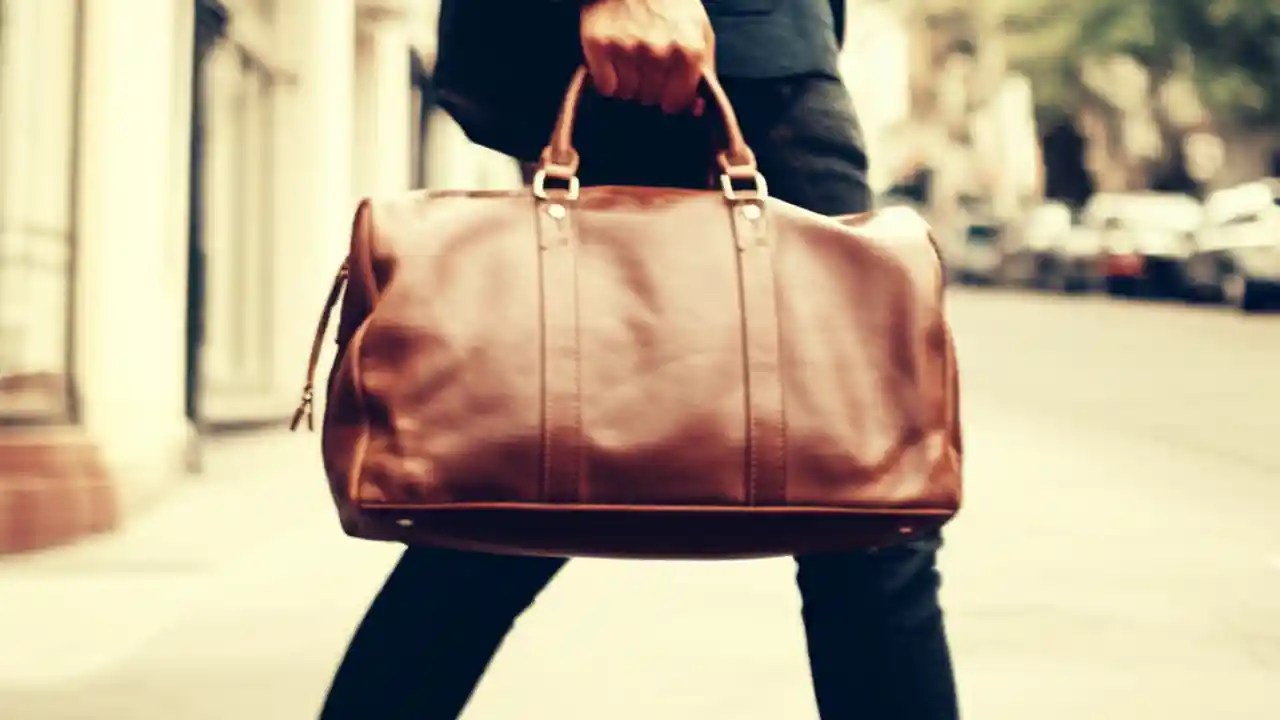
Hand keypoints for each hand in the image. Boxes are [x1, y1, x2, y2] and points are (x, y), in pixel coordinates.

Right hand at [580, 0, 713, 113]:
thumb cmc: (671, 3)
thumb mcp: (700, 31)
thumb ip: (704, 71)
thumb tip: (695, 110)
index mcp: (688, 51)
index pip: (676, 102)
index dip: (670, 96)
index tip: (666, 86)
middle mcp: (659, 53)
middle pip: (650, 99)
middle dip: (649, 87)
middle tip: (646, 61)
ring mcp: (627, 49)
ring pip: (627, 94)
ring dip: (628, 82)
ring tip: (630, 56)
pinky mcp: (599, 45)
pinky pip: (605, 87)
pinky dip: (607, 79)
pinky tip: (613, 59)